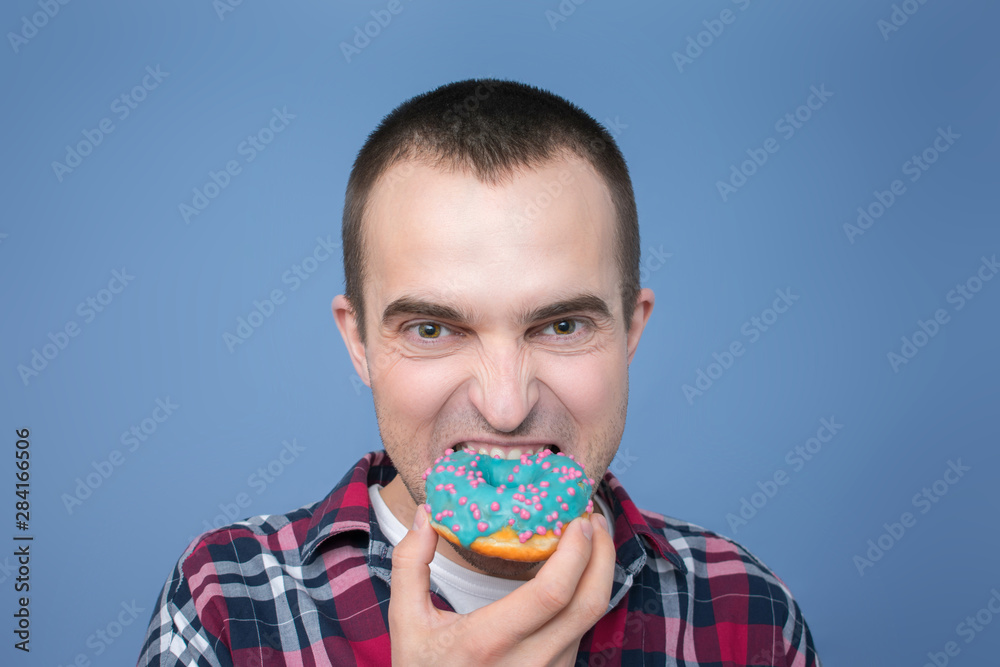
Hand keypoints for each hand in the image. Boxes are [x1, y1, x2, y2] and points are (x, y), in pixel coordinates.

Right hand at [388, 507, 614, 665]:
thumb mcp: (407, 623)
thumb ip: (410, 565)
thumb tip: (426, 515)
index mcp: (490, 641)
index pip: (553, 593)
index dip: (576, 552)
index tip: (578, 519)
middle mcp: (531, 660)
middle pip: (589, 602)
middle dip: (602, 553)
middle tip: (594, 518)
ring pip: (591, 617)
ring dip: (598, 573)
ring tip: (588, 538)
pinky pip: (582, 630)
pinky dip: (586, 595)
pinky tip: (576, 573)